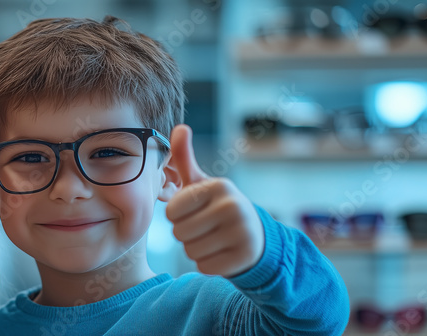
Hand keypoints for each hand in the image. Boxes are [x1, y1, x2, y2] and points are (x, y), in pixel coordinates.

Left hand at [165, 125, 264, 277]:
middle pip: (179, 233)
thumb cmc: (216, 207)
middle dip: (185, 234)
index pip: (172, 211)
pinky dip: (208, 264)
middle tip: (204, 228)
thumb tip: (180, 127)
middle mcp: (234, 206)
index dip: (177, 216)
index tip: (194, 211)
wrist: (254, 236)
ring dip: (195, 249)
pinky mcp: (245, 257)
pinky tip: (222, 253)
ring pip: (190, 251)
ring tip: (213, 239)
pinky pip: (204, 267)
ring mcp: (243, 232)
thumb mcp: (201, 183)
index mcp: (219, 186)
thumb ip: (184, 158)